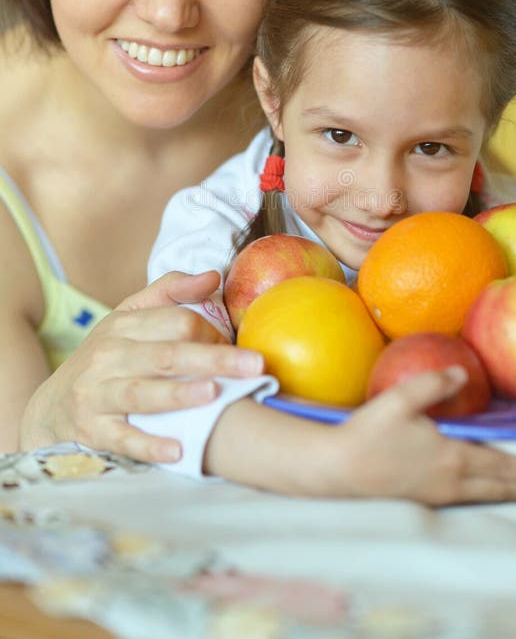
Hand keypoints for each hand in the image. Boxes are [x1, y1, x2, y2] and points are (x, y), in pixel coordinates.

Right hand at [20, 271, 263, 461]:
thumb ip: (170, 292)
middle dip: (212, 359)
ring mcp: (97, 394)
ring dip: (178, 395)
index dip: (211, 332)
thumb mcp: (128, 318)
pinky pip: (122, 438)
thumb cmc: (106, 357)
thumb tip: (214, 276)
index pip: (175, 322)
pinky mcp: (91, 431)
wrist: (51, 406)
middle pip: (166, 355)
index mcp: (124, 326)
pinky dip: (149, 444)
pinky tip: (178, 450)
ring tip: (213, 394)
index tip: (236, 346)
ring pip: (142, 393)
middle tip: (253, 365)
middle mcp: (109, 357)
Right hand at [331, 368, 515, 504]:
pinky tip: (478, 493)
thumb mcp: (401, 400)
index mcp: (451, 459)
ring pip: (481, 497)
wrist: (336, 470)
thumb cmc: (368, 435)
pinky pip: (463, 501)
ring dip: (506, 494)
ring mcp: (434, 496)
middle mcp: (449, 482)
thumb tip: (461, 373)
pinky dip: (483, 498)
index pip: (499, 464)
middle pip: (496, 487)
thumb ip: (434, 384)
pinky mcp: (419, 501)